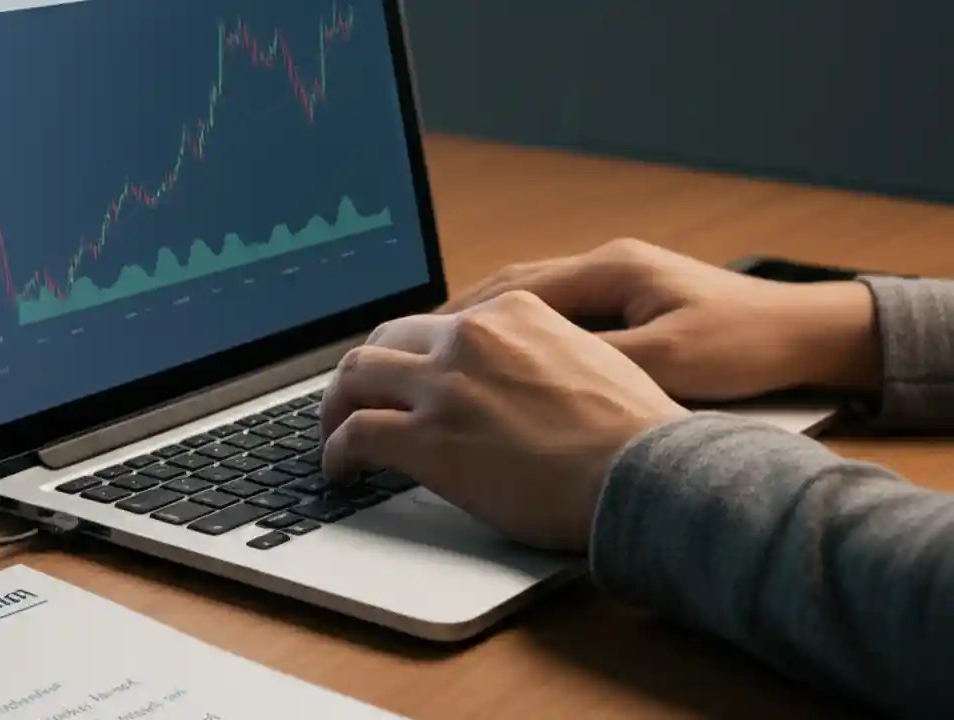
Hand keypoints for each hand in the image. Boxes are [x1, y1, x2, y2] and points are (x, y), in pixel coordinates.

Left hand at [320, 291, 688, 550]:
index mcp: (512, 312)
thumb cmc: (634, 434)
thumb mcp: (591, 362)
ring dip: (334, 408)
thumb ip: (540, 357)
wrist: (645, 473)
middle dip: (360, 375)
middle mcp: (471, 336)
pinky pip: (355, 435)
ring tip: (332, 437)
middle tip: (353, 404)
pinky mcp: (428, 438)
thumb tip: (518, 384)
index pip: (435, 322)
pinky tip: (341, 472)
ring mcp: (445, 385)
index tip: (398, 378)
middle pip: (384, 341)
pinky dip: (336, 452)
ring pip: (355, 378)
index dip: (406, 353)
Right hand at [444, 239, 881, 400]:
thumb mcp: (669, 360)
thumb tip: (529, 375)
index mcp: (610, 270)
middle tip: (408, 348)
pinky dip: (516, 330)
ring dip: (481, 323)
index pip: (514, 289)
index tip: (417, 344)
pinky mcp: (627, 300)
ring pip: (527, 296)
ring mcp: (615, 279)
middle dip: (456, 317)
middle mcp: (605, 265)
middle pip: (509, 286)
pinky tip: (499, 360)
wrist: (803, 334)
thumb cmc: (744, 344)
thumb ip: (598, 362)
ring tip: (438, 354)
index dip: (460, 319)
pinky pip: (553, 310)